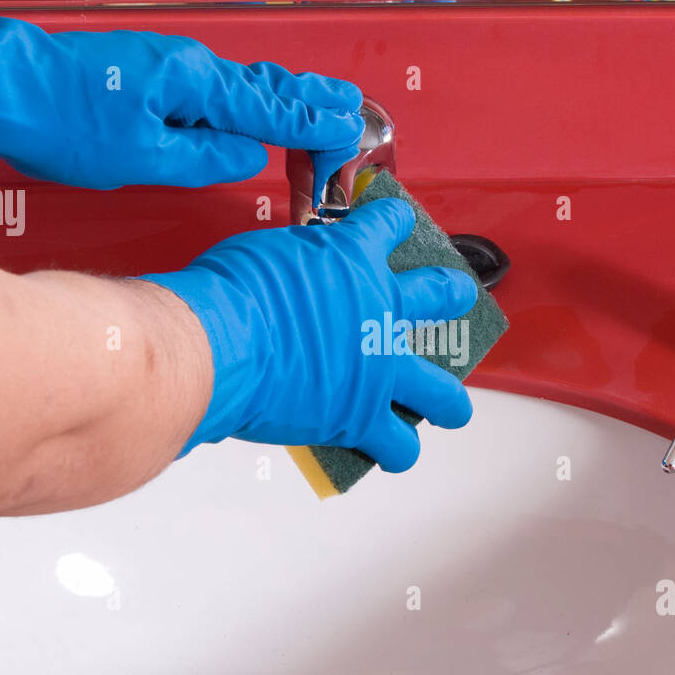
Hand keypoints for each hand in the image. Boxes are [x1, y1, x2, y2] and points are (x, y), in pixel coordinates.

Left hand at [0, 19, 364, 189]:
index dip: (312, 125)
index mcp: (197, 83)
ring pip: (241, 82)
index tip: (345, 130)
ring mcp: (169, 66)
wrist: (7, 87)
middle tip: (348, 105)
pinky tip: (249, 102)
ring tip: (318, 96)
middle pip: (265, 85)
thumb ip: (205, 157)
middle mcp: (189, 66)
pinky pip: (215, 84)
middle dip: (311, 98)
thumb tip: (246, 156)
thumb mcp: (146, 157)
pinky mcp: (150, 73)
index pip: (272, 109)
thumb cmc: (63, 118)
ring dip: (284, 93)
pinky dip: (247, 94)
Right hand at [142, 198, 477, 468]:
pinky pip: (397, 445)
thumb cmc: (227, 295)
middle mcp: (380, 309)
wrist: (218, 346)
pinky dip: (397, 451)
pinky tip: (390, 452)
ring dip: (448, 401)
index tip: (397, 223)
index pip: (387, 225)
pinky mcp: (361, 417)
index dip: (393, 222)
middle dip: (451, 294)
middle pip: (439, 296)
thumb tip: (288, 279)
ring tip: (451, 409)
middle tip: (456, 296)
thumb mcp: (263, 254)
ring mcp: (379, 367)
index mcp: (352, 258)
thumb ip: (293, 266)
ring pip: (440, 391)